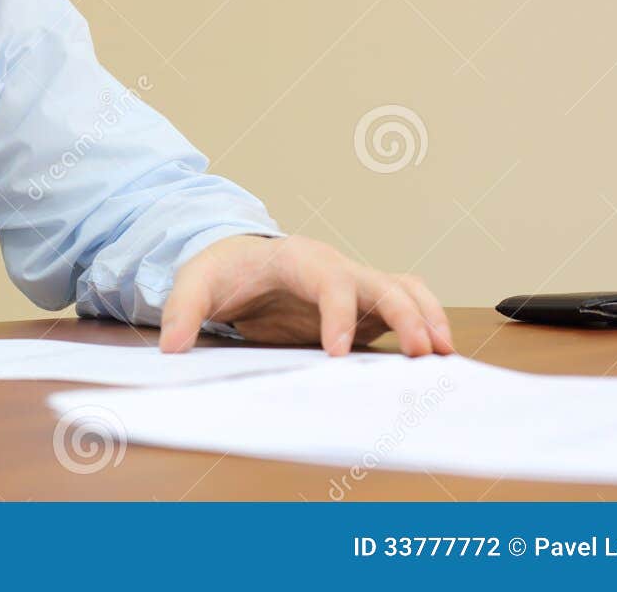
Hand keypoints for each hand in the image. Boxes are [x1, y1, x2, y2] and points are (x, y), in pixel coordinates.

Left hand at [159, 234, 454, 356]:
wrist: (238, 261)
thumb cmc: (223, 269)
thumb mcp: (195, 282)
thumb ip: (182, 310)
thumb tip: (171, 347)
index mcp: (298, 258)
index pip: (329, 280)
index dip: (338, 314)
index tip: (337, 353)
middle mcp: (336, 268)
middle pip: (383, 282)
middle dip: (406, 313)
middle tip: (423, 353)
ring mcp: (355, 285)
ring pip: (406, 289)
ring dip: (428, 316)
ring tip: (445, 354)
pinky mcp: (364, 307)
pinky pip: (406, 308)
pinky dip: (427, 324)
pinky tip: (437, 357)